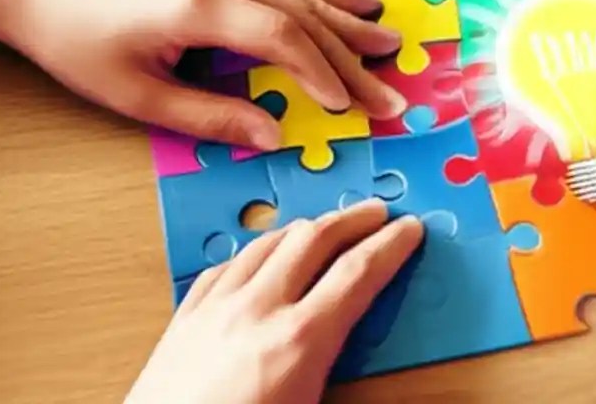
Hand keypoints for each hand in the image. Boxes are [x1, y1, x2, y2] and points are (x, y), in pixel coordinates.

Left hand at [4, 0, 405, 148]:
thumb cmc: (76, 41)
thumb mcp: (136, 95)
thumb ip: (209, 117)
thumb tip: (270, 135)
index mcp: (201, 7)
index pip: (285, 39)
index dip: (324, 74)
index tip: (349, 106)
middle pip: (303, 12)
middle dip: (351, 50)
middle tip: (393, 79)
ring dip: (342, 4)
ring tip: (383, 23)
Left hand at [127, 200, 423, 403]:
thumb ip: (346, 376)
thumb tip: (385, 383)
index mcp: (300, 341)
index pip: (358, 273)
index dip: (390, 246)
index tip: (409, 229)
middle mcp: (258, 311)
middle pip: (315, 240)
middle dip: (352, 220)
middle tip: (376, 213)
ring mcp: (216, 309)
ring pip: (268, 242)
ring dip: (305, 227)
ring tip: (325, 226)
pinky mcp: (185, 318)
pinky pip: (226, 265)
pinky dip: (255, 250)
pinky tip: (261, 254)